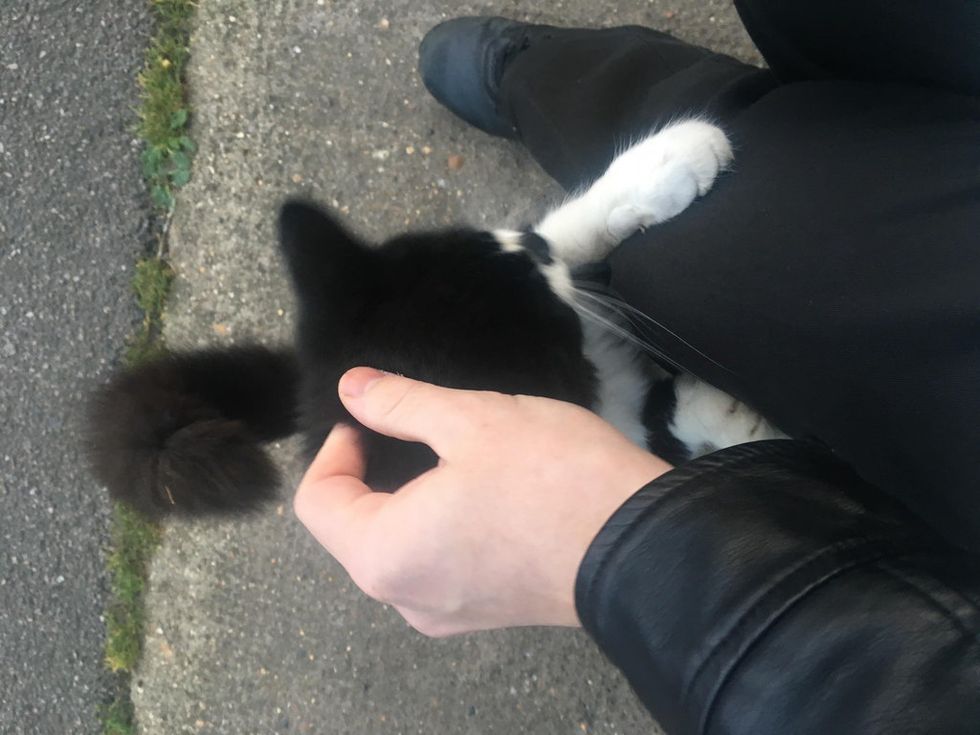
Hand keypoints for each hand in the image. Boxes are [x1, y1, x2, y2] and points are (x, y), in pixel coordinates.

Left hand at [293, 367, 671, 635]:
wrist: (644, 545)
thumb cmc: (551, 478)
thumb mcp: (470, 419)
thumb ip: (399, 403)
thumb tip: (351, 389)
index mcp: (384, 555)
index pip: (319, 503)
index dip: (334, 449)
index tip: (370, 416)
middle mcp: (405, 599)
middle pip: (353, 529)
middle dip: (368, 474)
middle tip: (407, 428)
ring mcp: (447, 614)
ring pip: (395, 549)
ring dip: (403, 500)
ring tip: (448, 456)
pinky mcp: (485, 613)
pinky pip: (434, 566)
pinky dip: (436, 527)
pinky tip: (478, 494)